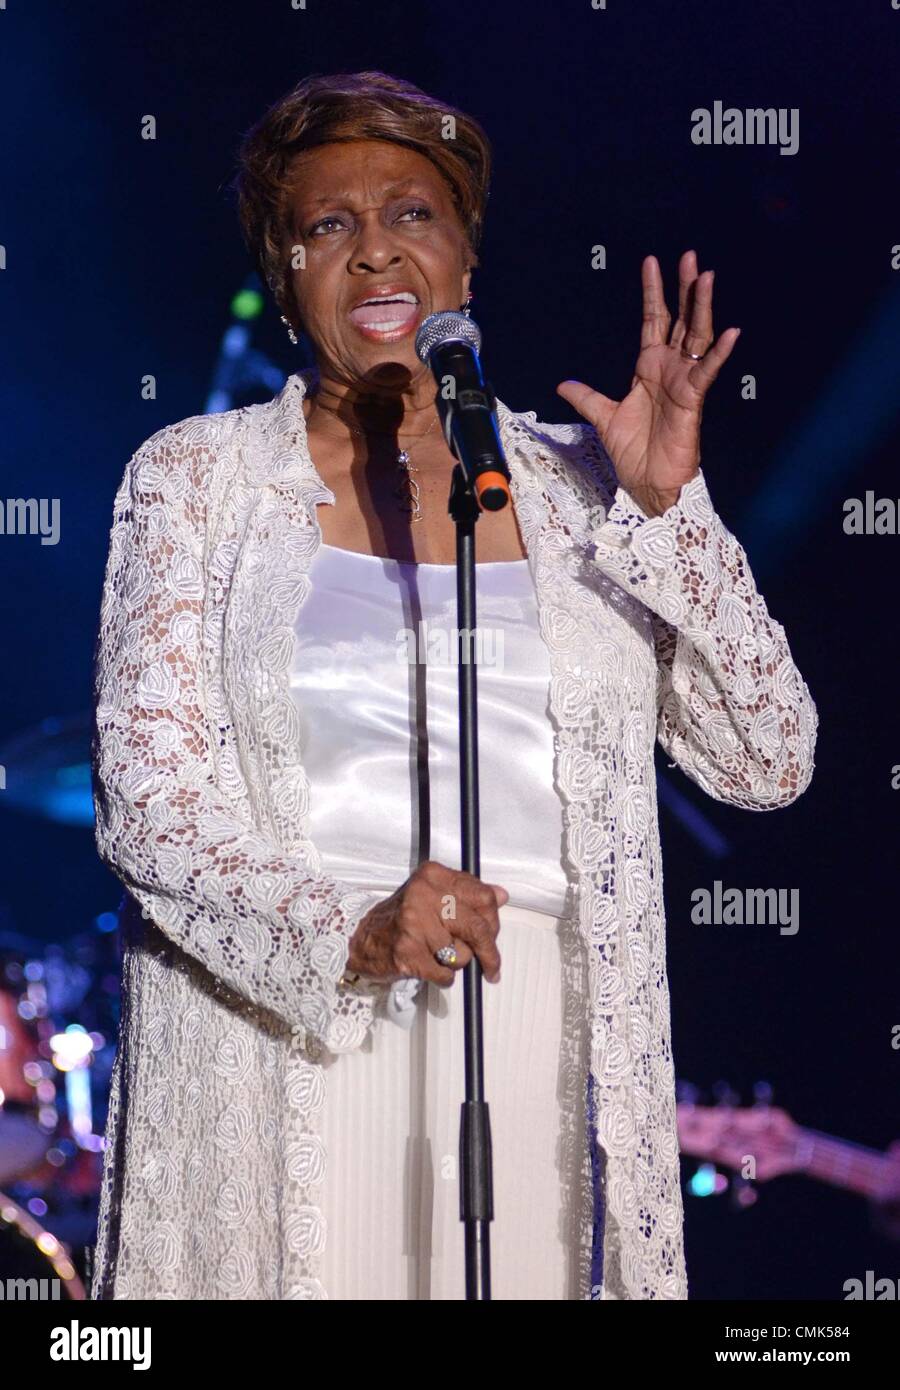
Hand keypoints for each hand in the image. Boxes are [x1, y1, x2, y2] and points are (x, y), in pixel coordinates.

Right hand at [346, 860, 508, 986]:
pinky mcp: (407, 952)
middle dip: (489, 953)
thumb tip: (501, 895)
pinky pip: (445, 975)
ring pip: (462, 955)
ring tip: (438, 955)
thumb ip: (467, 893)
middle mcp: (424, 895)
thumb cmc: (403, 917)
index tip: (494, 935)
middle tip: (492, 967)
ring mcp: (414, 924)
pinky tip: (429, 968)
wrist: (361, 937)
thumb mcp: (433, 894)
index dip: (495, 921)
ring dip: (457, 964)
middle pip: (478, 928)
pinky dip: (443, 978)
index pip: (484, 897)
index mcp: (434, 876)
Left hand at [557, 251, 739, 516]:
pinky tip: (731, 333)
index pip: (654, 321)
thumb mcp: (604, 418)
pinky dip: (719, 354)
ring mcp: (684, 382)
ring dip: (702, 308)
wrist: (647, 484)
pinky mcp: (693, 401)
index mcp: (650, 368)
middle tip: (690, 256)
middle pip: (680, 320)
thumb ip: (587, 398)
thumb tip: (563, 384)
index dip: (653, 292)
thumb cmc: (634, 453)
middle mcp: (670, 369)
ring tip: (707, 278)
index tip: (652, 262)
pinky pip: (707, 374)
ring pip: (696, 338)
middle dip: (684, 289)